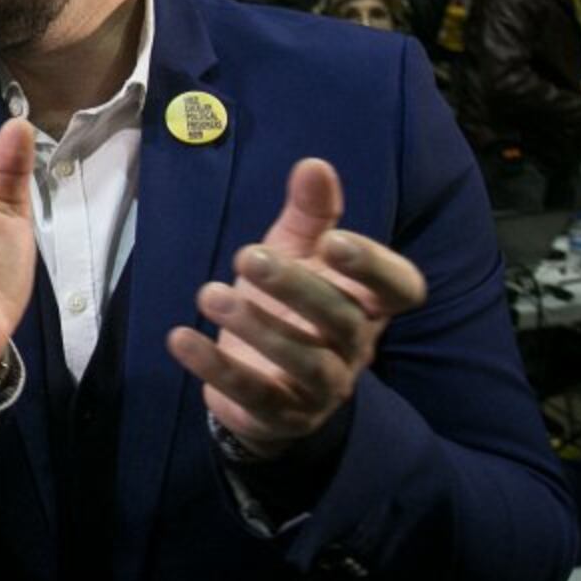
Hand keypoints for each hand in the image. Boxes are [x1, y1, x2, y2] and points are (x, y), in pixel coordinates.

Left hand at [166, 159, 425, 460]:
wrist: (263, 386)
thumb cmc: (286, 306)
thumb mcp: (296, 254)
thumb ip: (310, 215)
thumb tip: (315, 165)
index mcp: (367, 304)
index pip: (400, 288)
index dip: (374, 266)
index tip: (333, 239)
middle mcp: (353, 347)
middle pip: (341, 319)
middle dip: (297, 287)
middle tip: (247, 256)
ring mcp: (320, 388)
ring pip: (304, 363)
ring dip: (256, 327)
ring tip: (209, 293)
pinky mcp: (279, 414)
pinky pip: (253, 395)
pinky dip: (216, 368)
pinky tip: (181, 338)